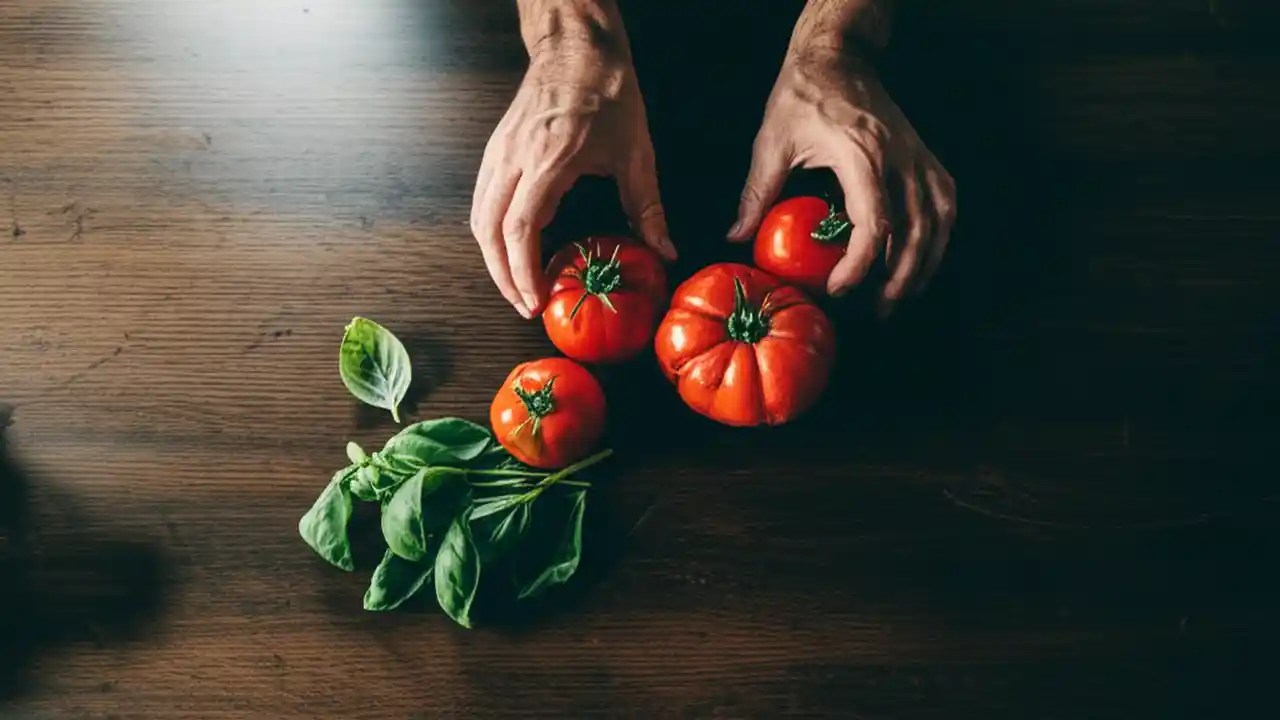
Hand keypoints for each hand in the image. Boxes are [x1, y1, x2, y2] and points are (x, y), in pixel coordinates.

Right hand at [471, 24, 671, 318]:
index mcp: (549, 160)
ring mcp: (499, 152)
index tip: (535, 300)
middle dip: (502, 276)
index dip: (523, 271)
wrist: (576, 48)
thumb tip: (666, 252)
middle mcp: (514, 158)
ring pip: (478, 217)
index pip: (520, 228)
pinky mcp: (496, 149)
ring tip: (516, 286)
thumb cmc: (608, 93)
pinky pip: (481, 200)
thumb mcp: (636, 153)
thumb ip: (647, 208)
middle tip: (524, 306)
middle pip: (488, 230)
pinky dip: (490, 233)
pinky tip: (509, 250)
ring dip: (492, 257)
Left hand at [729, 42, 955, 312]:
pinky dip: (937, 238)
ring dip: (923, 265)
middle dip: (899, 280)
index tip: (840, 290)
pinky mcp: (924, 157)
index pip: (874, 223)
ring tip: (900, 296)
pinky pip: (944, 205)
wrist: (838, 58)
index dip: (860, 265)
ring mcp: (918, 157)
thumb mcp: (771, 142)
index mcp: (862, 155)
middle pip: (915, 232)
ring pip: (938, 222)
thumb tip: (736, 238)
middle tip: (878, 310)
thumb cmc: (803, 96)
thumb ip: (757, 194)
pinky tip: (920, 260)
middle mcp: (899, 158)